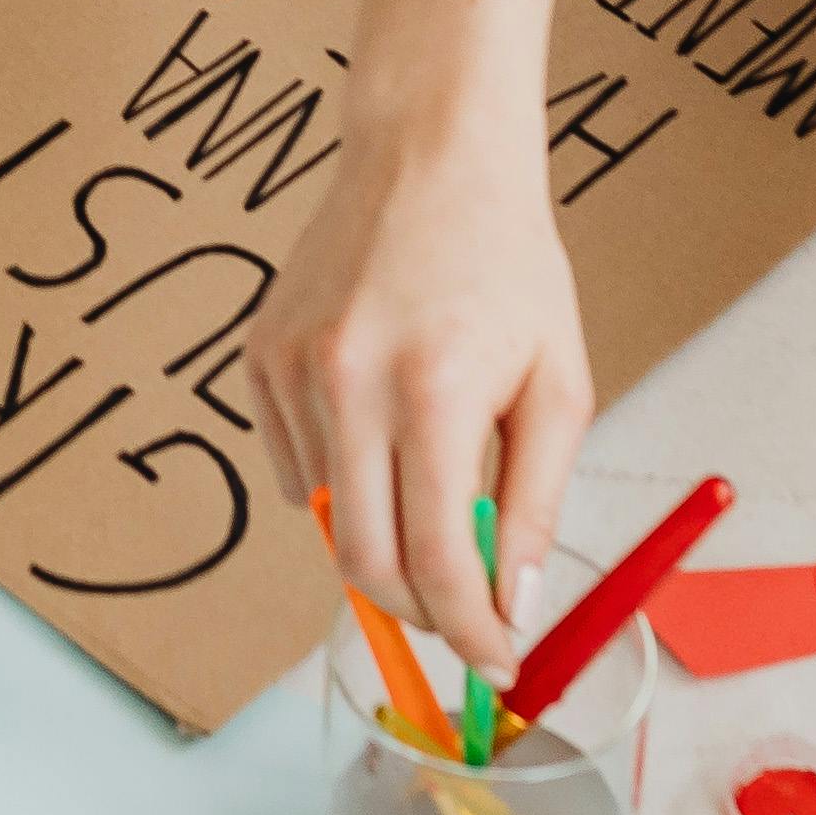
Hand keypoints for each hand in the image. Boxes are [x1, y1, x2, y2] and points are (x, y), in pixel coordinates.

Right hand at [246, 108, 589, 673]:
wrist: (428, 156)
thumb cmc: (506, 262)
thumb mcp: (557, 384)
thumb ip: (535, 502)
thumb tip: (510, 603)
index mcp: (435, 390)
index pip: (438, 562)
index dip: (467, 630)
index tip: (494, 658)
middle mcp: (349, 383)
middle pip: (367, 564)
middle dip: (421, 611)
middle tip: (461, 611)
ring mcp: (292, 370)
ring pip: (329, 519)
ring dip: (384, 531)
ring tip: (431, 466)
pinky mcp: (258, 357)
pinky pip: (295, 466)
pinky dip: (341, 477)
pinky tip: (380, 420)